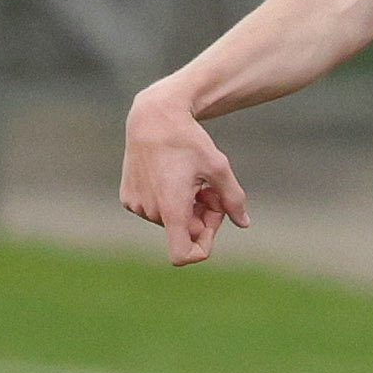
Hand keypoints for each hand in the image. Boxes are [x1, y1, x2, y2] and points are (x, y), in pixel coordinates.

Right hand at [120, 89, 250, 263]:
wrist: (153, 118)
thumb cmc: (189, 140)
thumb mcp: (219, 167)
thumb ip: (232, 199)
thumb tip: (244, 223)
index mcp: (171, 207)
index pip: (182, 254)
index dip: (203, 248)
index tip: (214, 223)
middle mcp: (150, 211)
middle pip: (185, 233)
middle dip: (204, 217)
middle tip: (212, 191)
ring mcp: (136, 205)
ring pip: (172, 222)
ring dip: (188, 208)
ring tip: (193, 181)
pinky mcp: (128, 198)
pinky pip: (156, 211)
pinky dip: (170, 201)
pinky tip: (175, 178)